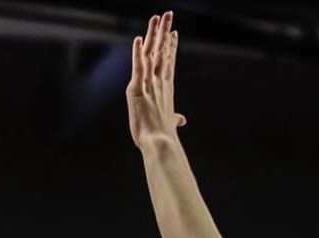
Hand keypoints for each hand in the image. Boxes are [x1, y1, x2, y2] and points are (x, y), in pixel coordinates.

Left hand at [127, 11, 187, 147]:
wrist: (160, 142)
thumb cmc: (163, 136)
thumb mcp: (168, 122)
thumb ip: (174, 117)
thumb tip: (181, 120)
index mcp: (166, 88)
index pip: (169, 62)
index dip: (171, 46)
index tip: (173, 33)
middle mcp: (160, 82)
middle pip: (163, 51)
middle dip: (165, 32)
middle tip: (168, 14)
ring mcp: (149, 84)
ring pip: (152, 53)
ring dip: (154, 34)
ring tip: (157, 17)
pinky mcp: (137, 89)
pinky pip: (138, 67)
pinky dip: (138, 53)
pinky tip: (139, 39)